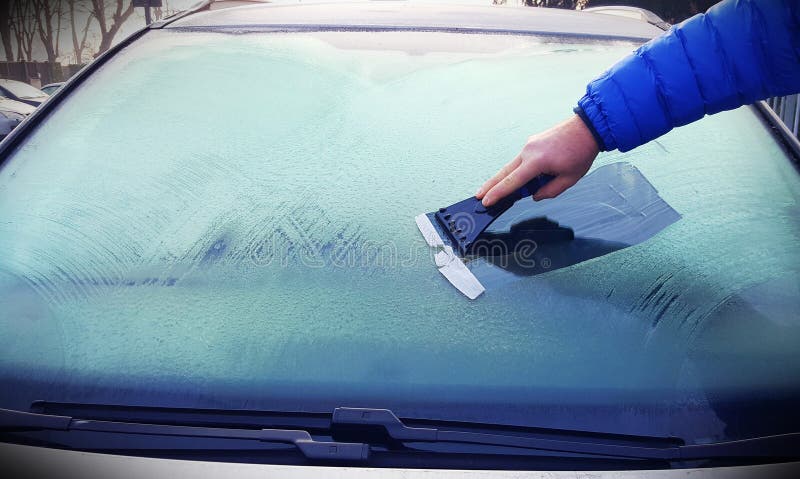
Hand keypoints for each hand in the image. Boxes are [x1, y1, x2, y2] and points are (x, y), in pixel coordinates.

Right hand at [475, 115, 599, 206]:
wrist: (587, 128)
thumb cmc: (581, 151)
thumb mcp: (569, 179)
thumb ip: (550, 191)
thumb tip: (535, 196)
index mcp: (537, 161)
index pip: (512, 182)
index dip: (498, 193)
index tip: (486, 201)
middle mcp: (528, 151)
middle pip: (504, 172)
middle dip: (490, 186)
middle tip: (479, 196)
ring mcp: (529, 145)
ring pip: (512, 166)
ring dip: (504, 179)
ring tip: (494, 190)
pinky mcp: (533, 142)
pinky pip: (522, 159)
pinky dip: (518, 170)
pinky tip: (523, 178)